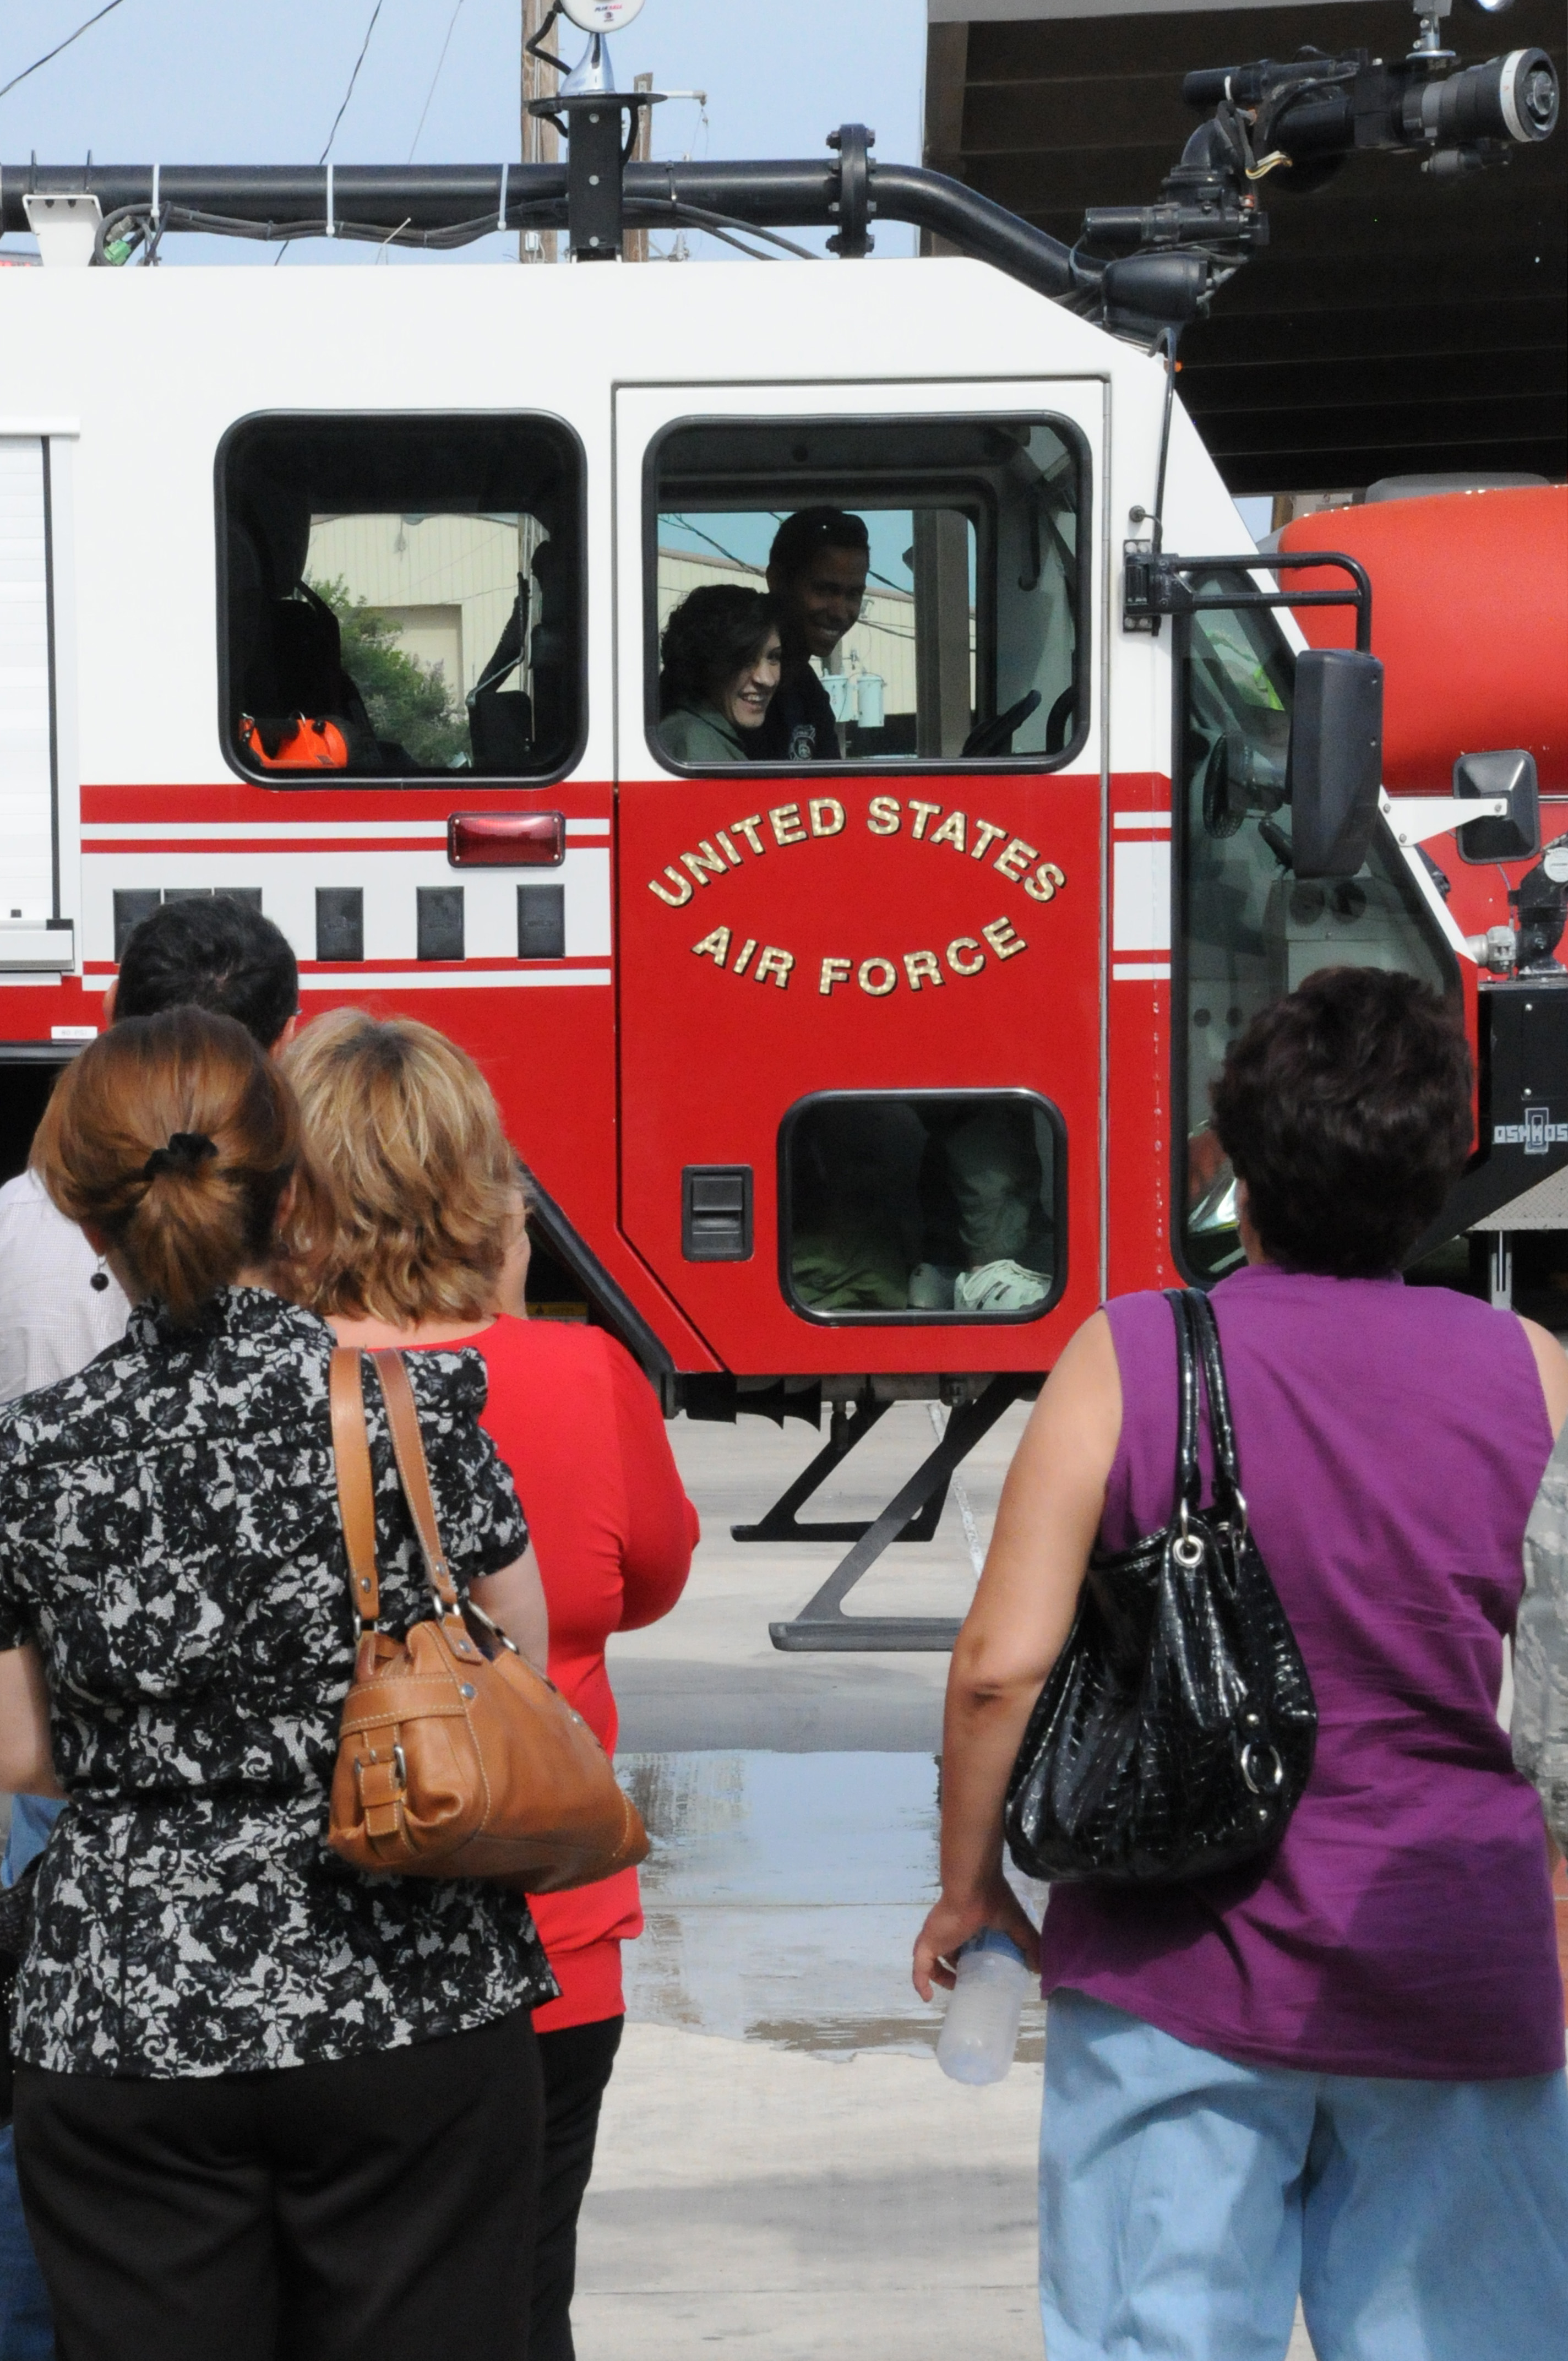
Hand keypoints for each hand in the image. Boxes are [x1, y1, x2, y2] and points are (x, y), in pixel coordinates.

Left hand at [912, 1872, 1039, 2002]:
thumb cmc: (992, 1901)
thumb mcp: (1017, 1925)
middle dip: (956, 1969)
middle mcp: (949, 1930)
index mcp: (968, 1923)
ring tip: (956, 1987)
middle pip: (948, 1954)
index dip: (971, 1959)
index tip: (981, 1973)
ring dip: (942, 1976)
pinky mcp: (927, 1944)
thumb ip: (1029, 1944)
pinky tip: (928, 1997)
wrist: (972, 1887)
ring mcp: (937, 1937)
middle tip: (970, 1983)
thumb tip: (1039, 1968)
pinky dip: (921, 1983)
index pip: (965, 1944)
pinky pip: (919, 1968)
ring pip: (932, 1961)